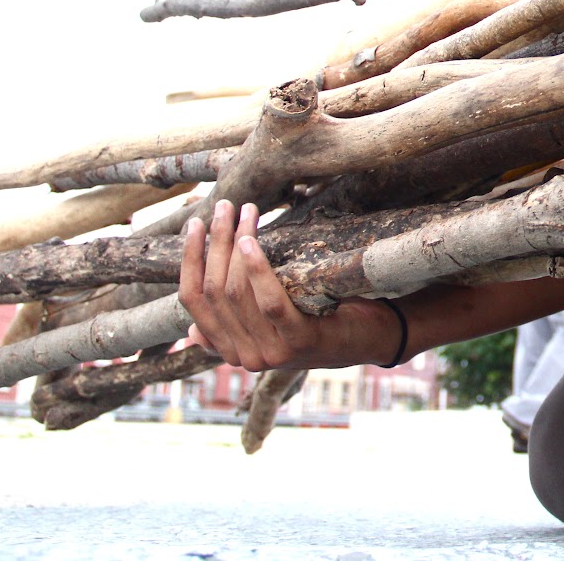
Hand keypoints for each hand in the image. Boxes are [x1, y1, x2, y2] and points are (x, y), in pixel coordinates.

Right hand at [179, 199, 398, 371]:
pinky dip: (257, 269)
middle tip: (223, 207)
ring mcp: (271, 353)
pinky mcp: (299, 342)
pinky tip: (251, 242)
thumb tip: (193, 327)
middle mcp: (246, 357)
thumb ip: (236, 329)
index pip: (193, 302)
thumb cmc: (322, 320)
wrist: (373, 338)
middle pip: (214, 292)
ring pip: (237, 293)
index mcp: (232, 350)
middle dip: (215, 244)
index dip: (190, 261)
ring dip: (235, 245)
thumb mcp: (272, 326)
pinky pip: (269, 302)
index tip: (193, 226)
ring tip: (244, 213)